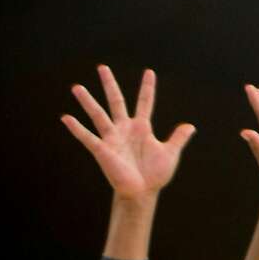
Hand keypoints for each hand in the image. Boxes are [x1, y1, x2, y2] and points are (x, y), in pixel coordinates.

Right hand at [62, 66, 194, 199]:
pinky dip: (77, 128)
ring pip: (98, 115)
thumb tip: (191, 126)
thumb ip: (178, 138)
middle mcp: (125, 129)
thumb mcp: (170, 153)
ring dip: (87, 101)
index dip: (147, 88)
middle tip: (102, 67)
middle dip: (110, 84)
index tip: (149, 72)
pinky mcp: (103, 150)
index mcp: (142, 128)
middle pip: (116, 101)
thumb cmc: (155, 174)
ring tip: (77, 87)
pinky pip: (88, 137)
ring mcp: (112, 138)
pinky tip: (66, 118)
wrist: (142, 192)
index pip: (145, 102)